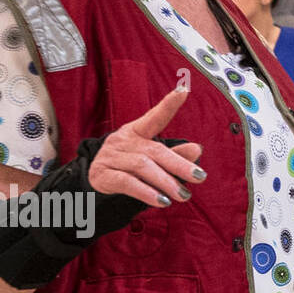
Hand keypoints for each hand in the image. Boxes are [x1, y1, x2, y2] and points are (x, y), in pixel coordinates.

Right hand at [88, 87, 205, 207]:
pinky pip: (127, 182)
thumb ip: (174, 156)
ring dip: (166, 182)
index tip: (184, 91)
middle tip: (199, 177)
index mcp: (137, 132)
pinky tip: (161, 201)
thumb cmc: (128, 168)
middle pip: (155, 150)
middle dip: (179, 164)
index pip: (154, 118)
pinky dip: (146, 192)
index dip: (168, 105)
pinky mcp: (103, 175)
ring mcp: (111, 157)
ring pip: (142, 166)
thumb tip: (197, 149)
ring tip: (183, 195)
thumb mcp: (152, 161)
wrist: (94, 184)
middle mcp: (124, 140)